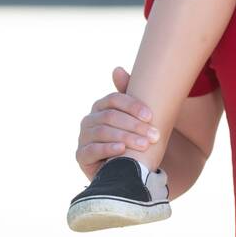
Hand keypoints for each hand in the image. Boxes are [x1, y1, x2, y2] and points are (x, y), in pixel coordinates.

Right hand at [74, 66, 159, 181]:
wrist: (125, 167)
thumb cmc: (132, 137)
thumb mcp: (135, 117)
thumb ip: (129, 93)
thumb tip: (117, 69)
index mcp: (102, 106)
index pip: (114, 100)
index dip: (132, 106)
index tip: (151, 116)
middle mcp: (89, 119)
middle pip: (110, 117)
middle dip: (134, 125)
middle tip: (154, 135)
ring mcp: (83, 137)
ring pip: (103, 132)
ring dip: (126, 137)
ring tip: (144, 145)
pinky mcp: (81, 155)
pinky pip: (92, 150)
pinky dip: (107, 149)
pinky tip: (121, 151)